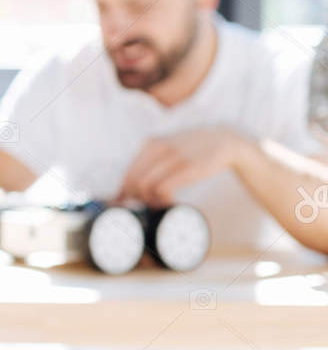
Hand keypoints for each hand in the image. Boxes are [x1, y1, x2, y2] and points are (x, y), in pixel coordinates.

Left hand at [118, 129, 240, 205]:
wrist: (225, 141)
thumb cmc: (193, 150)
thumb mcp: (168, 147)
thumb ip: (150, 161)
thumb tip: (128, 186)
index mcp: (151, 144)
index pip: (127, 174)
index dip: (124, 193)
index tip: (128, 206)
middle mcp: (159, 148)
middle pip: (132, 181)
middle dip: (135, 199)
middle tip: (146, 208)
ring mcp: (173, 158)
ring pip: (144, 185)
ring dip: (148, 201)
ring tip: (160, 206)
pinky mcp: (189, 168)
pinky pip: (162, 189)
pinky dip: (162, 200)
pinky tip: (170, 203)